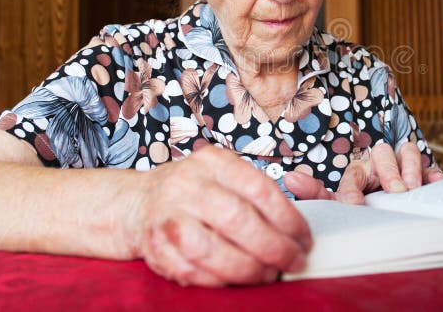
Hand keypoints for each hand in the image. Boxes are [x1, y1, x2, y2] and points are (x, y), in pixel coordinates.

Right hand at [133, 146, 311, 286]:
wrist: (138, 203)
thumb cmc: (195, 192)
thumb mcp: (225, 175)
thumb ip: (259, 190)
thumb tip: (304, 212)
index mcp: (213, 162)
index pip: (259, 188)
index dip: (289, 218)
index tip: (304, 238)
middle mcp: (187, 184)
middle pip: (237, 219)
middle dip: (274, 247)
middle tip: (293, 261)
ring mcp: (168, 216)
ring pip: (212, 250)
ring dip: (248, 269)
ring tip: (268, 274)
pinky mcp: (155, 247)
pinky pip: (193, 272)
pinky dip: (221, 280)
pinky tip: (238, 280)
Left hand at [284, 142, 442, 203]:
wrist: (392, 215)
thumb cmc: (361, 206)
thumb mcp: (338, 203)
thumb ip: (316, 194)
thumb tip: (289, 179)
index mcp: (358, 172)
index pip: (352, 175)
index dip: (353, 189)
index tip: (355, 205)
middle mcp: (381, 164)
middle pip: (382, 154)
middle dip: (388, 172)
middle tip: (395, 192)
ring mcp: (405, 166)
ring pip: (407, 151)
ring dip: (410, 169)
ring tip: (412, 188)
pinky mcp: (427, 173)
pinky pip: (432, 166)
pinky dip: (433, 173)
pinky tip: (435, 183)